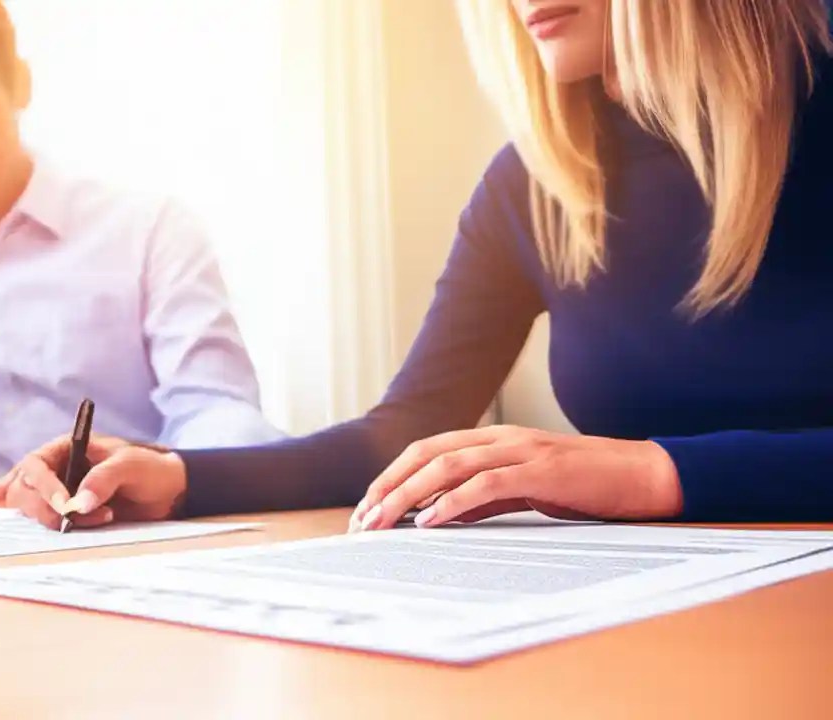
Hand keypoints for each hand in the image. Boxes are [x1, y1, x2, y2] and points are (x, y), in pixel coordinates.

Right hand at [0, 435, 187, 529]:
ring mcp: (56, 495)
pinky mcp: (64, 516)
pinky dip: (45, 526)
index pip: (35, 465)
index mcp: (65, 449)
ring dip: (54, 521)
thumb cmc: (148, 469)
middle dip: (46, 508)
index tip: (66, 506)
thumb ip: (105, 478)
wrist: (166, 494)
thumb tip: (79, 503)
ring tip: (98, 519)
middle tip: (74, 519)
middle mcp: (54, 470)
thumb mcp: (131, 466)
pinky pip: (41, 522)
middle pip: (23, 489)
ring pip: (30, 509)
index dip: (44, 486)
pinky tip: (60, 524)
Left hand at [349, 425, 682, 530]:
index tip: (367, 507)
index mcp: (493, 439)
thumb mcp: (522, 489)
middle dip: (388, 485)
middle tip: (363, 518)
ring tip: (384, 521)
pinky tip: (430, 520)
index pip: (426, 450)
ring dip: (409, 494)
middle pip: (426, 454)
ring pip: (447, 465)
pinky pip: (486, 484)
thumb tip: (437, 515)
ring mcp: (520, 450)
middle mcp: (500, 438)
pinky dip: (453, 501)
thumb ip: (481, 498)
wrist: (642, 475)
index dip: (392, 475)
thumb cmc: (583, 484)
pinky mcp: (541, 471)